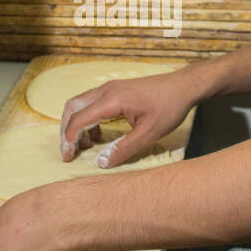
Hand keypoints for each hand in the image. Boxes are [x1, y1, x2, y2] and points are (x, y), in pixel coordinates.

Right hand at [60, 67, 198, 168]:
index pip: (78, 119)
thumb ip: (123, 148)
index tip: (68, 157)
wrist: (184, 86)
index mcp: (111, 100)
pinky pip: (92, 103)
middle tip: (69, 151)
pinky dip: (88, 119)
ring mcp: (110, 88)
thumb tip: (101, 163)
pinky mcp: (116, 90)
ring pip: (80, 104)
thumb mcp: (148, 133)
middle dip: (66, 131)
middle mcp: (106, 90)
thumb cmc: (169, 107)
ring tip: (85, 146)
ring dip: (76, 124)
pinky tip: (98, 135)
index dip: (69, 140)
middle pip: (72, 108)